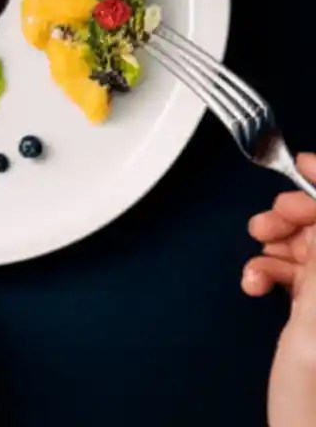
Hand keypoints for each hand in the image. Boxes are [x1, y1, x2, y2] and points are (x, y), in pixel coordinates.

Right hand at [242, 154, 315, 426]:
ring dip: (274, 244)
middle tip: (270, 219)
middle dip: (296, 215)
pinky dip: (265, 269)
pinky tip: (256, 280)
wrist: (302, 424)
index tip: (302, 165)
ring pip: (306, 246)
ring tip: (258, 253)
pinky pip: (290, 271)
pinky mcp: (314, 310)